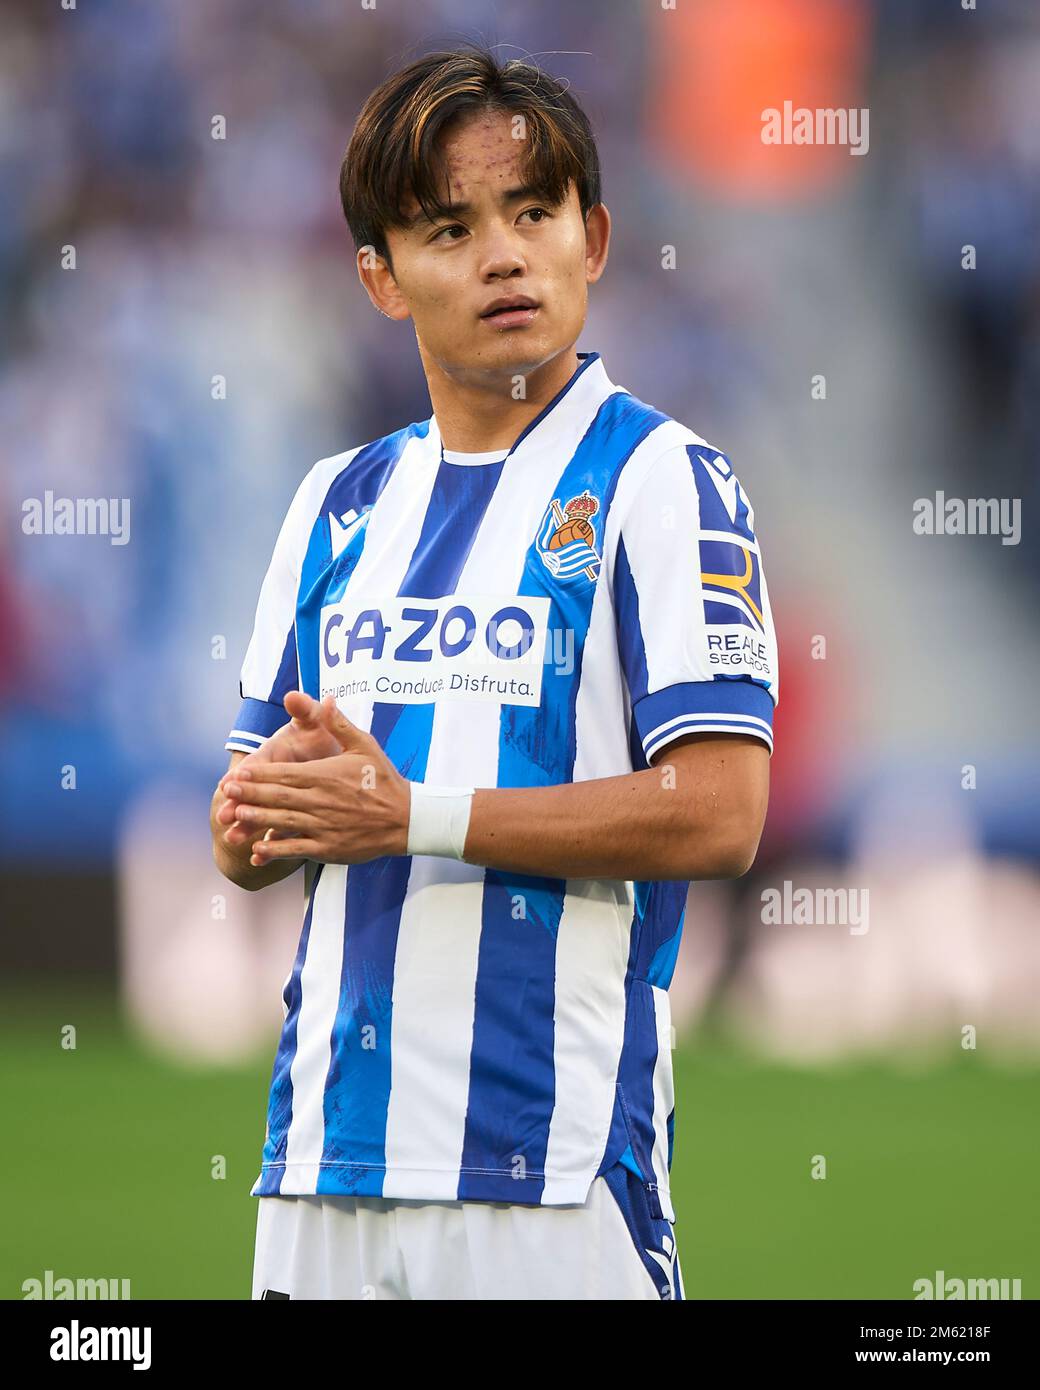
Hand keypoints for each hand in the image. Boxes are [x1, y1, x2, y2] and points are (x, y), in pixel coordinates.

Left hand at [221, 694, 411, 865]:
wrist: (407, 818)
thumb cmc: (384, 779)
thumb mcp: (365, 745)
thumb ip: (339, 725)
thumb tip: (325, 699)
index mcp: (326, 775)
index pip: (285, 773)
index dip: (259, 774)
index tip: (238, 773)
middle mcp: (322, 800)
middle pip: (279, 796)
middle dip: (250, 794)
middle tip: (227, 792)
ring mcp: (324, 826)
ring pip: (283, 822)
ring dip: (257, 820)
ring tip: (234, 817)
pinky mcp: (328, 847)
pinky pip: (297, 849)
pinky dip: (276, 850)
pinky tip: (258, 850)